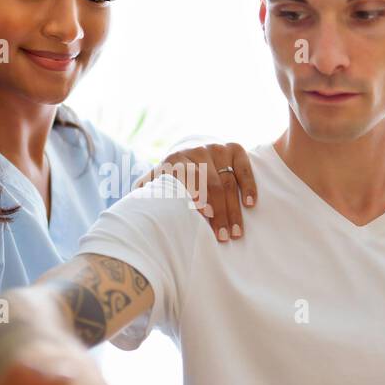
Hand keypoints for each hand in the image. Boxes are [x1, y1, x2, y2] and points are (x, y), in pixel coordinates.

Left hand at [134, 141, 257, 242]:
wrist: (189, 150)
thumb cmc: (172, 175)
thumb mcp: (157, 180)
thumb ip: (147, 190)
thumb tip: (134, 205)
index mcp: (175, 159)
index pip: (187, 179)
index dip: (196, 196)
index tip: (203, 216)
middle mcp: (197, 150)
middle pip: (211, 185)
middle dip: (218, 212)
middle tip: (222, 236)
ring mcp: (217, 148)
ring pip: (228, 181)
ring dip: (233, 209)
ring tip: (235, 232)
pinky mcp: (235, 148)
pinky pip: (244, 168)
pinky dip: (249, 186)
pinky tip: (250, 204)